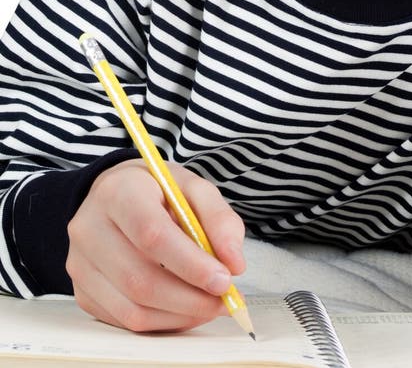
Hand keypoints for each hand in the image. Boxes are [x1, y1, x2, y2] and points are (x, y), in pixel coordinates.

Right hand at [66, 159, 244, 331]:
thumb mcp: (192, 188)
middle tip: (225, 300)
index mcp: (118, 192)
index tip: (224, 279)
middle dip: (190, 298)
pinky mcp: (82, 291)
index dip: (190, 263)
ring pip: (132, 309)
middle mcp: (90, 229)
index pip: (151, 234)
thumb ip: (219, 219)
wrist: (114, 193)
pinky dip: (162, 321)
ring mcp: (80, 264)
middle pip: (140, 279)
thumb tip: (234, 263)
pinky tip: (184, 308)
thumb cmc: (156, 191)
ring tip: (210, 304)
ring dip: (180, 315)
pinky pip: (124, 320)